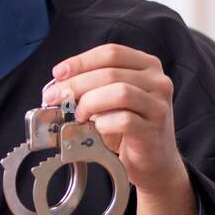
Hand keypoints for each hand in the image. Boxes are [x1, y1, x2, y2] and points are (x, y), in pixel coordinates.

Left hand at [43, 43, 194, 214]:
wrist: (154, 161)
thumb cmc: (130, 127)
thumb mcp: (112, 99)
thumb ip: (94, 85)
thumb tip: (59, 84)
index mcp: (147, 66)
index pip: (111, 52)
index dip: (81, 61)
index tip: (58, 73)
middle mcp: (158, 82)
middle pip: (110, 72)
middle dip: (76, 84)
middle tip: (56, 97)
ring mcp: (158, 106)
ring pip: (119, 92)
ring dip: (90, 103)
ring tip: (79, 116)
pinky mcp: (153, 130)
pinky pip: (124, 120)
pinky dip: (103, 123)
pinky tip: (97, 128)